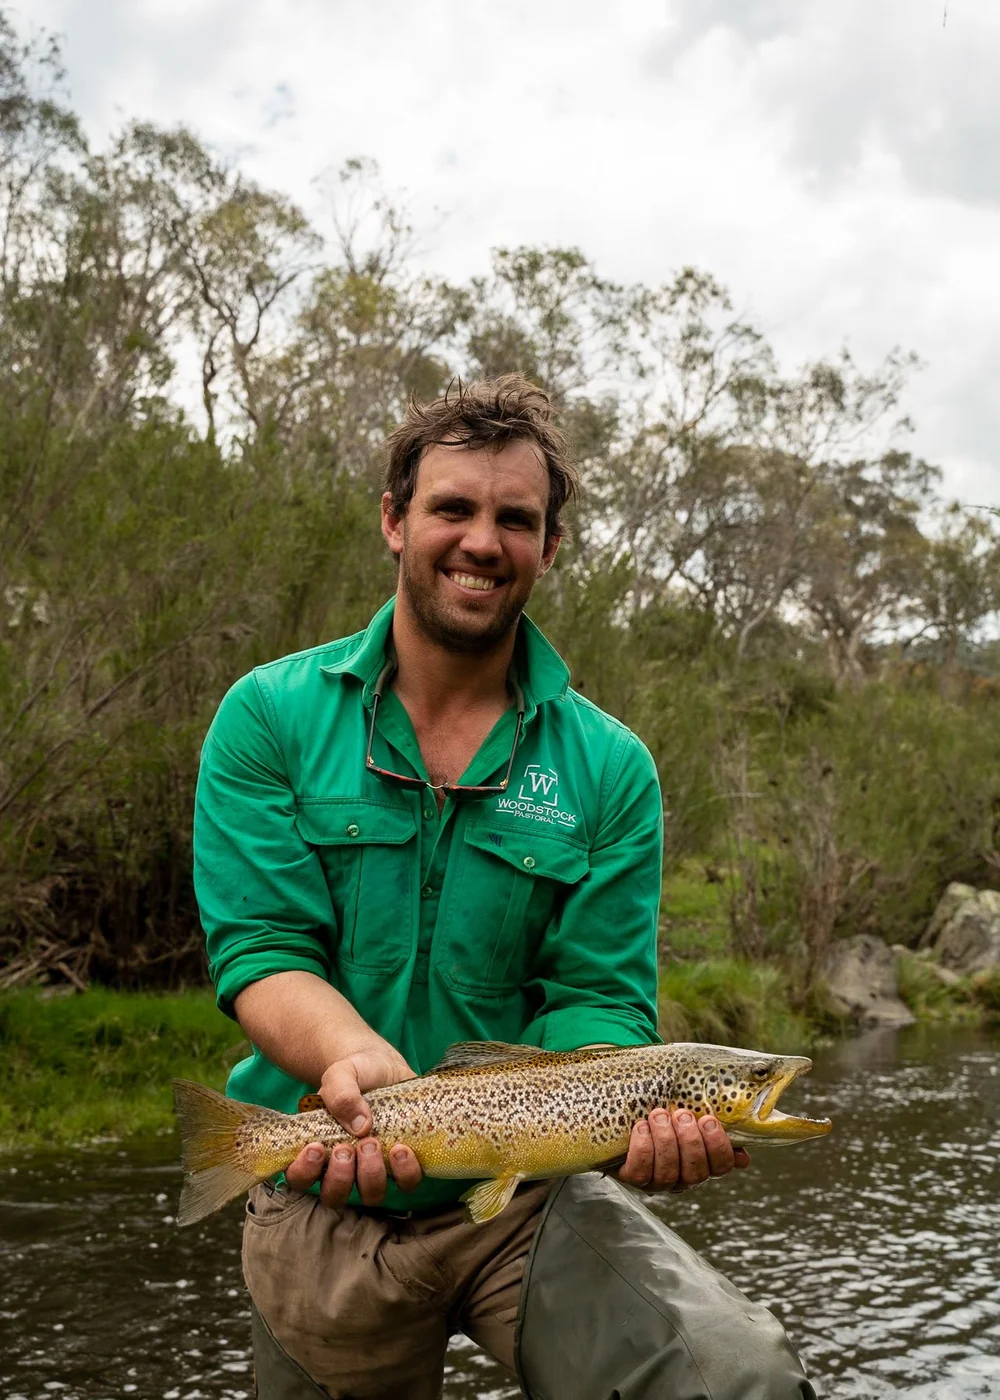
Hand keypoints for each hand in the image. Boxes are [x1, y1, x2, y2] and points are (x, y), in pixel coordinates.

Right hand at [284, 1044, 423, 1207]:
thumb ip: (341, 1092)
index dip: (304, 1173)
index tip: (314, 1148)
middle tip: (346, 1147)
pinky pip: (406, 1182)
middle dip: (340, 1177)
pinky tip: (402, 1149)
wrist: (384, 1066)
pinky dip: (405, 1172)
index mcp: (319, 1151)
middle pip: (335, 1196)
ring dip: (371, 1175)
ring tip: (373, 1143)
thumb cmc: (354, 1074)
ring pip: (370, 1195)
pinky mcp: (403, 1163)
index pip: (300, 1179)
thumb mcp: (341, 1074)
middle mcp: (345, 1168)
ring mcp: (375, 1168)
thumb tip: (361, 1127)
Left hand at [616, 1109, 750, 1191]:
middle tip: (682, 1114)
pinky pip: (639, 1172)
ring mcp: (655, 1181)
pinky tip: (641, 1127)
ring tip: (659, 1114)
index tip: (708, 1119)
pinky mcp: (630, 1178)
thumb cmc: (661, 1110)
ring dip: (665, 1141)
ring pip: (668, 1173)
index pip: (721, 1166)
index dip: (718, 1146)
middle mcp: (681, 1177)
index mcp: (701, 1161)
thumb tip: (743, 1158)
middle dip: (690, 1142)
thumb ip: (712, 1127)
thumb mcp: (687, 1114)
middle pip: (695, 1172)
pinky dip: (642, 1148)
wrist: (619, 1115)